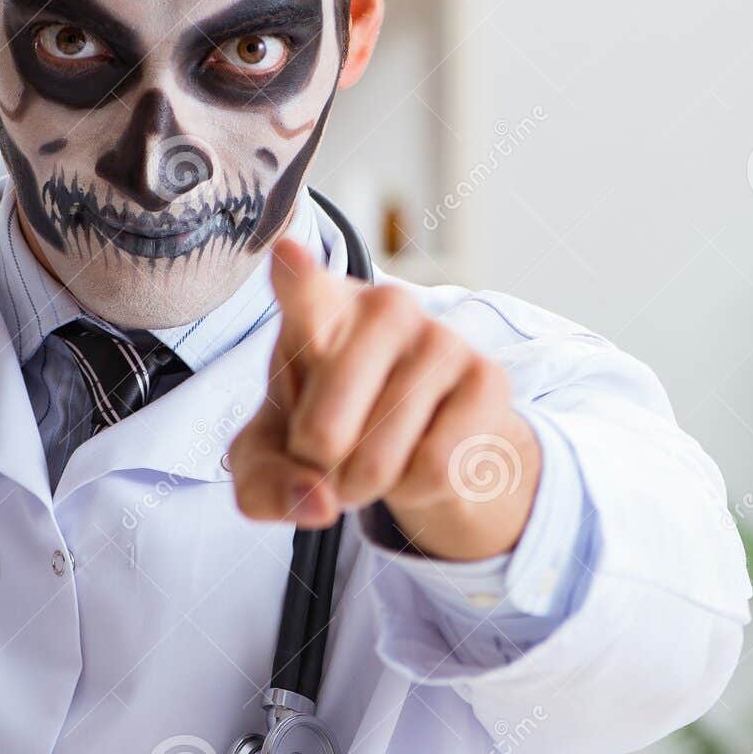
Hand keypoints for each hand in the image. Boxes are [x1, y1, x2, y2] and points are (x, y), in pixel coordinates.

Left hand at [228, 237, 540, 560]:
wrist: (408, 438)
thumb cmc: (323, 427)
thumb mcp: (269, 459)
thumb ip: (264, 485)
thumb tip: (318, 501)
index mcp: (314, 309)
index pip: (301, 288)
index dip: (295, 276)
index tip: (286, 252)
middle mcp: (381, 306)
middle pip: (322, 434)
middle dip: (316, 472)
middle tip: (324, 455)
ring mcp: (440, 337)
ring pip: (378, 460)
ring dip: (363, 486)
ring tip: (368, 457)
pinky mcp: (487, 377)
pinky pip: (433, 469)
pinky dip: (414, 489)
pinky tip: (415, 458)